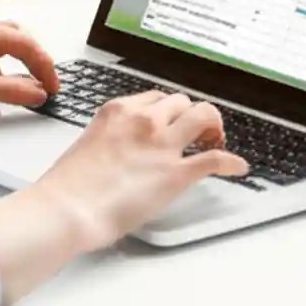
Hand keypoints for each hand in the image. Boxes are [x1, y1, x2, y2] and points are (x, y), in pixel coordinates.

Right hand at [29, 91, 248, 249]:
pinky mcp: (177, 173)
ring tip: (216, 140)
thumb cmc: (69, 186)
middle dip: (191, 115)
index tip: (172, 120)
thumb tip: (121, 155)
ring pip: (204, 116)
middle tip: (196, 132)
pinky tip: (237, 167)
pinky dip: (231, 162)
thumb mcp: (88, 146)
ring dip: (214, 126)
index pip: (155, 98)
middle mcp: (144, 120)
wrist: (68, 207)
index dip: (169, 110)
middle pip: (183, 102)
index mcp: (118, 111)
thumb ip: (111, 142)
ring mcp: (163, 144)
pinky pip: (216, 159)